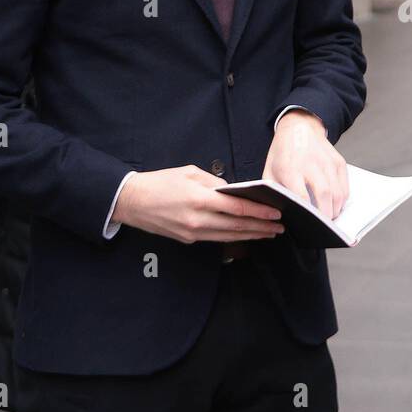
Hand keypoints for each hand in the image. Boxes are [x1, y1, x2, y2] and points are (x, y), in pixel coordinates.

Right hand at [111, 165, 283, 243]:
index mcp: (199, 199)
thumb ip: (215, 183)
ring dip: (251, 235)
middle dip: (261, 227)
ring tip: (268, 233)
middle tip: (279, 227)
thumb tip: (234, 191)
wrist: (132, 201)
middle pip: (237, 226)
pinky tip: (245, 235)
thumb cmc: (160, 182)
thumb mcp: (189, 172)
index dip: (259, 212)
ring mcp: (192, 232)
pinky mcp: (187, 239)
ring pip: (229, 236)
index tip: (276, 213)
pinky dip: (233, 238)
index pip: (237, 208)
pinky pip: (216, 239)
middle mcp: (197, 219)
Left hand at [264, 110, 348, 218]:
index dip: (308, 213)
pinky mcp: (339, 161)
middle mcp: (311, 164)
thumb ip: (272, 192)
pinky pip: (345, 186)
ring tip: (329, 217)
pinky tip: (335, 204)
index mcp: (290, 168)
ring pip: (338, 193)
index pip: (302, 196)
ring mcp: (328, 162)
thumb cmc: (282, 153)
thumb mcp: (269, 171)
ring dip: (336, 209)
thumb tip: (275, 215)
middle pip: (325, 195)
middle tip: (322, 226)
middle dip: (326, 215)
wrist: (299, 126)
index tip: (308, 224)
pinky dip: (342, 199)